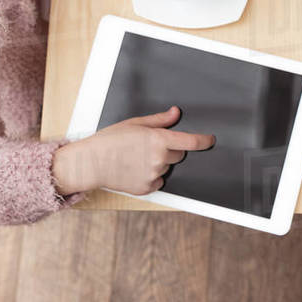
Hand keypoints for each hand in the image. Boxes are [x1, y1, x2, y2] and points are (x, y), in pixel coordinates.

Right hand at [53, 106, 214, 195]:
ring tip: (137, 157)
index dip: (204, 140)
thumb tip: (176, 113)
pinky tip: (136, 169)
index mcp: (158, 140)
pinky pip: (158, 180)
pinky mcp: (147, 188)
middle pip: (179, 155)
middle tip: (150, 145)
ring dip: (160, 162)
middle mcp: (159, 159)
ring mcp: (153, 175)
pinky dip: (152, 175)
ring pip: (167, 167)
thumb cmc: (110, 140)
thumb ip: (160, 120)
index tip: (210, 140)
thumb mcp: (135, 123)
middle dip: (171, 149)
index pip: (191, 142)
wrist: (91, 162)